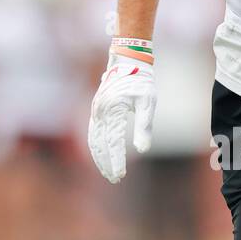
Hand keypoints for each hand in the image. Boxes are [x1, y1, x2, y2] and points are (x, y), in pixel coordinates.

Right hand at [88, 51, 155, 182]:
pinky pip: (92, 133)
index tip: (120, 175)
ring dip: (99, 158)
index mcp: (113, 111)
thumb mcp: (148, 102)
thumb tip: (142, 150)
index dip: (116, 161)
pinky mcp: (96, 111)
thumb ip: (144, 126)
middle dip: (106, 164)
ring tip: (108, 172)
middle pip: (99, 145)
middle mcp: (100, 112)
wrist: (127, 60)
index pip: (113, 143)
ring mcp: (96, 111)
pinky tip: (102, 156)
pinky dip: (96, 147)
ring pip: (93, 140)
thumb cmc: (141, 81)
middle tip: (115, 179)